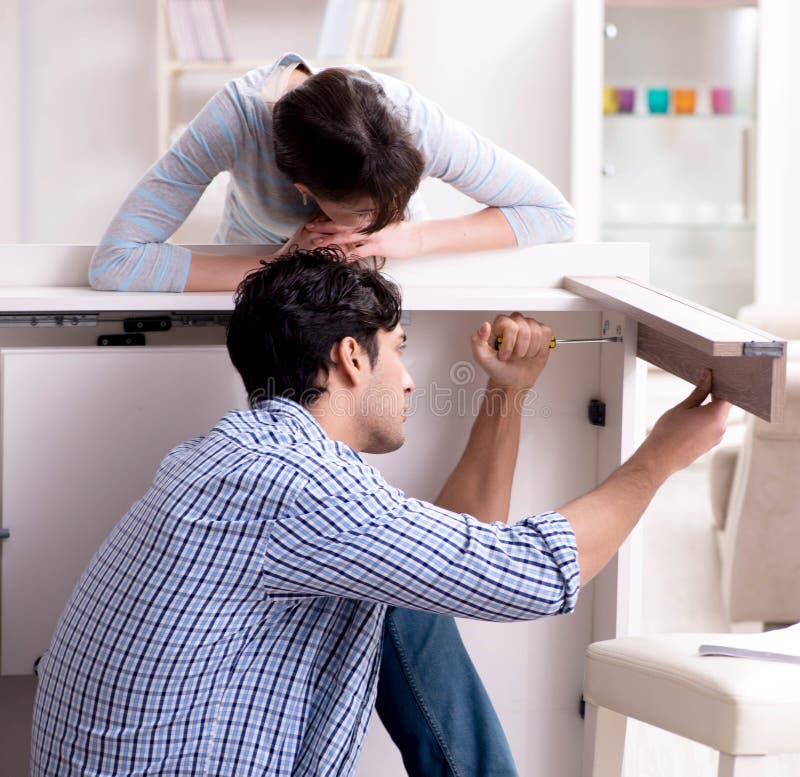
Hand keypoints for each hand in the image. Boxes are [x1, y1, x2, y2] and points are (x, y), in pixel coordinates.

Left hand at [304, 218, 422, 259]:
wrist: (416, 237)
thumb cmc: (398, 232)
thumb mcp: (381, 225)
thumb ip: (367, 227)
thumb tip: (353, 229)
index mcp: (367, 219)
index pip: (344, 217)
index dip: (328, 218)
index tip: (315, 219)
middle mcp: (367, 225)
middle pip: (341, 224)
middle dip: (323, 227)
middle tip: (308, 227)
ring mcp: (372, 235)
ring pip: (347, 236)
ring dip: (331, 240)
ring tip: (317, 242)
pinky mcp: (377, 246)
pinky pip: (359, 251)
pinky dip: (348, 254)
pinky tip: (338, 258)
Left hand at [470, 313, 552, 389]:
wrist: (513, 380)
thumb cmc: (498, 368)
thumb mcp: (482, 358)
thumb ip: (477, 341)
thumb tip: (485, 326)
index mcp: (499, 325)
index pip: (509, 325)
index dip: (509, 344)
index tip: (504, 356)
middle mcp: (515, 322)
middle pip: (525, 328)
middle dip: (520, 349)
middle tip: (514, 357)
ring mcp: (529, 326)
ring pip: (537, 331)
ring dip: (530, 350)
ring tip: (522, 356)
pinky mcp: (542, 333)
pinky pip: (546, 333)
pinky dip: (540, 347)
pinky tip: (532, 353)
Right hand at [635, 369, 730, 482]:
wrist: (659, 458)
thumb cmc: (667, 433)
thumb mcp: (683, 407)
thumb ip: (699, 391)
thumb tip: (708, 376)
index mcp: (716, 416)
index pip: (729, 395)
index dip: (724, 385)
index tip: (715, 377)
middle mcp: (721, 428)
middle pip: (724, 406)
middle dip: (714, 396)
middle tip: (701, 387)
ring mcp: (716, 438)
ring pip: (717, 418)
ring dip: (708, 410)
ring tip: (690, 408)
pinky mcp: (710, 445)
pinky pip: (712, 428)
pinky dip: (704, 421)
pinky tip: (689, 421)